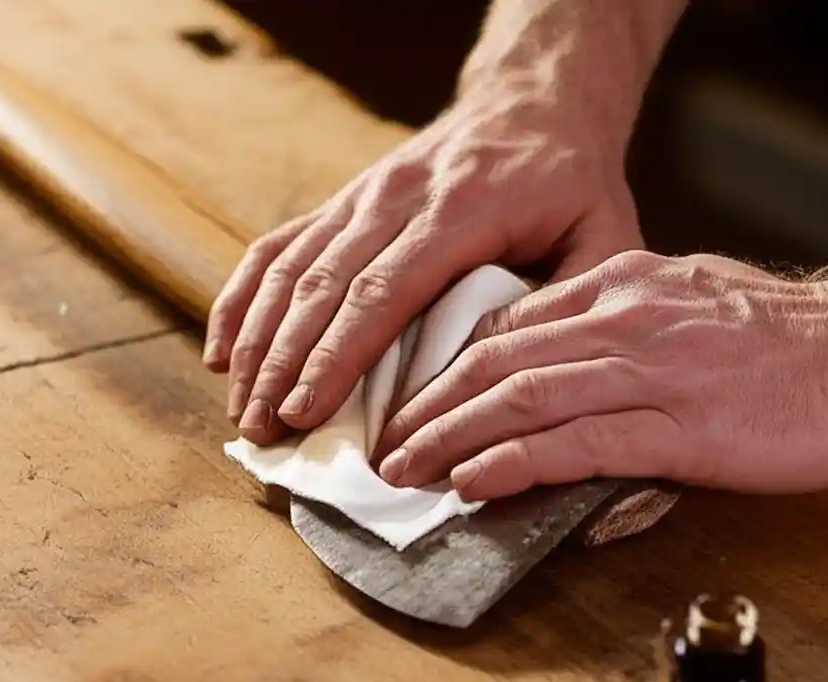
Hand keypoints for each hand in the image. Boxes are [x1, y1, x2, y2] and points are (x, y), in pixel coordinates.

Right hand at [204, 91, 641, 445]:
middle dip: (283, 363)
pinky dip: (242, 298)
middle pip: (321, 286)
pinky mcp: (340, 202)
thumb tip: (538, 383)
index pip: (383, 291)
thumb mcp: (604, 235)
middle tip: (262, 430)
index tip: (304, 410)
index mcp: (459, 211)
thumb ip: (579, 304)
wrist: (531, 105)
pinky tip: (223, 349)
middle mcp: (395, 198)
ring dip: (257, 341)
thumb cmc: (571, 182)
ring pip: (290, 268)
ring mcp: (359, 197)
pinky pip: (276, 246)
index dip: (337, 355)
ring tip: (240, 407)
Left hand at [372, 250, 827, 499]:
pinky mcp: (681, 425)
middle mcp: (623, 319)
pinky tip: (473, 478)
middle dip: (428, 405)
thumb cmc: (785, 338)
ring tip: (404, 467)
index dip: (445, 367)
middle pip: (495, 362)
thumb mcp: (687, 299)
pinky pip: (577, 442)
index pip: (505, 325)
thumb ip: (621, 322)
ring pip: (521, 398)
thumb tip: (563, 358)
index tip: (409, 401)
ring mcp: (649, 370)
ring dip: (450, 435)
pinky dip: (514, 461)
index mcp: (620, 284)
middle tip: (385, 443)